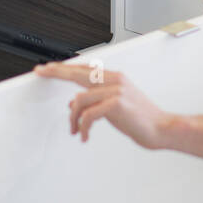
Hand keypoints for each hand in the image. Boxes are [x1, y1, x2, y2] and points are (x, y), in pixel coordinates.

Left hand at [32, 62, 170, 148]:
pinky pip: (88, 114)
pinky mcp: (116, 104)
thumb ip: (96, 101)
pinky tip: (84, 135)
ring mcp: (116, 90)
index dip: (64, 67)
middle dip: (56, 72)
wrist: (162, 128)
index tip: (47, 68)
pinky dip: (82, 127)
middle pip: (78, 73)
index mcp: (115, 78)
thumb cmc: (142, 119)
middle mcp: (115, 80)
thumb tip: (74, 103)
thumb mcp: (115, 107)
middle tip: (41, 72)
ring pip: (79, 100)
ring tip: (75, 130)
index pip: (84, 68)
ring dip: (72, 118)